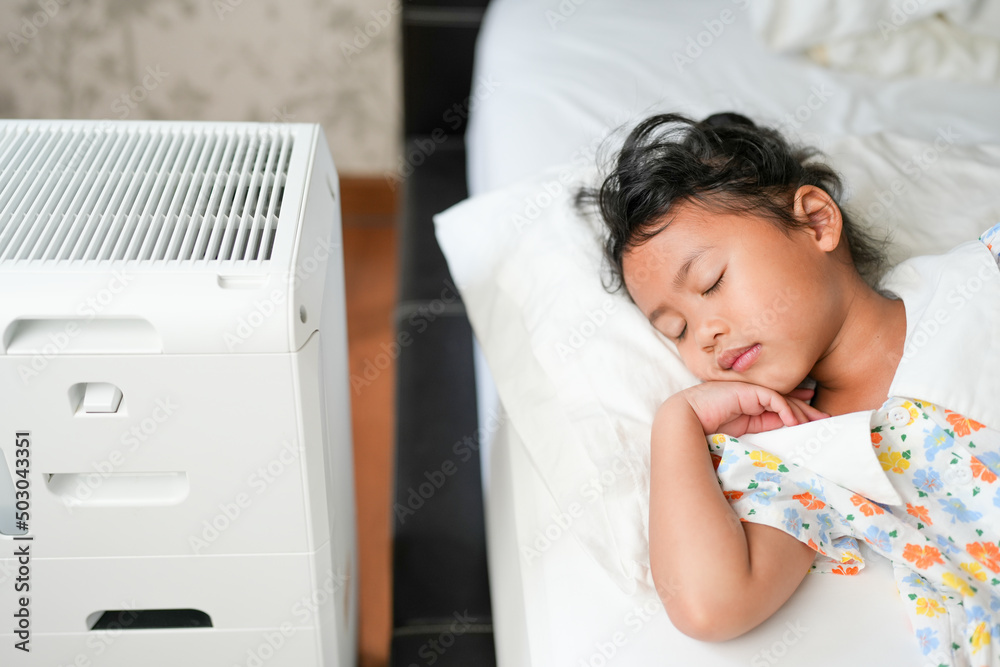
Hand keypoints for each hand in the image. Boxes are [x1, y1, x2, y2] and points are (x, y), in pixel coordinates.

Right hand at [665, 381, 828, 436]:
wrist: (682, 421)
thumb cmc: (702, 431)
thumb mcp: (739, 435)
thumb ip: (757, 430)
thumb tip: (780, 433)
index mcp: (745, 407)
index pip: (776, 406)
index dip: (797, 410)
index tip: (814, 419)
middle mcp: (748, 397)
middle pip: (782, 401)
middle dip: (805, 410)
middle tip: (825, 418)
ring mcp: (746, 391)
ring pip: (780, 398)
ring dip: (800, 411)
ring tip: (816, 421)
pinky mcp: (745, 390)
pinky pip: (771, 398)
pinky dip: (785, 408)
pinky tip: (794, 420)